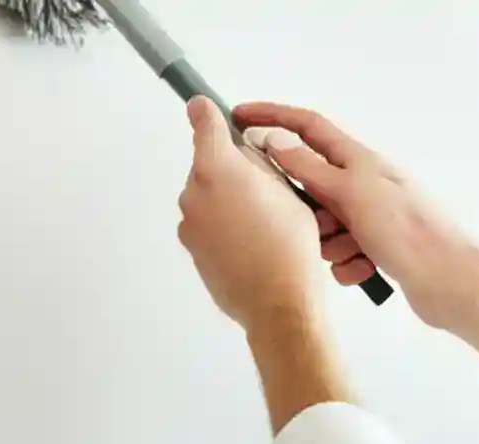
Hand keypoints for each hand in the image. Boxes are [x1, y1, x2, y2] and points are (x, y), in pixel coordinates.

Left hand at [177, 97, 322, 331]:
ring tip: (261, 225)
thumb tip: (243, 154)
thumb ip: (258, 165)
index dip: (207, 112)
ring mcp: (189, 223)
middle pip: (208, 165)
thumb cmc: (289, 246)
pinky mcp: (191, 248)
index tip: (204, 106)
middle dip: (231, 171)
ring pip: (207, 198)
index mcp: (219, 168)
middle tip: (264, 191)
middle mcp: (195, 192)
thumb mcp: (288, 191)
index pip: (204, 123)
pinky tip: (249, 244)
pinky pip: (206, 226)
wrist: (277, 303)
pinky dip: (222, 228)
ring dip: (227, 202)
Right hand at [235, 103, 478, 328]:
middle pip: (311, 185)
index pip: (307, 126)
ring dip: (327, 243)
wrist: (449, 280)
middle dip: (302, 209)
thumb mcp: (350, 191)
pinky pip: (342, 254)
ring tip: (350, 251)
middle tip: (310, 225)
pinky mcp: (376, 248)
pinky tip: (364, 270)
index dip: (273, 117)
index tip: (240, 117)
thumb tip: (274, 138)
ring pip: (324, 225)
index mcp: (358, 160)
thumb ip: (309, 166)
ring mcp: (370, 217)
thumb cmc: (408, 230)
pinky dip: (347, 264)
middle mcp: (363, 184)